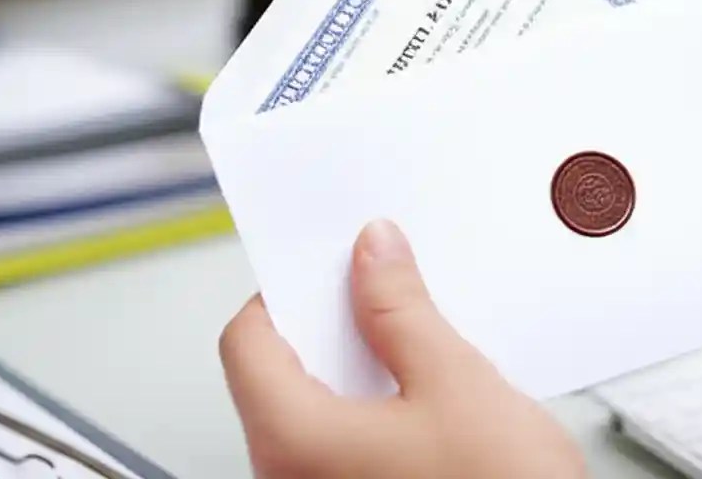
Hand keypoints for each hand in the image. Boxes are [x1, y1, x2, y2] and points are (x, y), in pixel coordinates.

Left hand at [219, 219, 584, 478]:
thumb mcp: (455, 381)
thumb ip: (400, 309)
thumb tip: (373, 256)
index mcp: (292, 442)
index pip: (246, 342)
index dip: (287, 292)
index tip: (335, 268)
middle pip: (277, 376)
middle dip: (333, 327)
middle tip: (383, 291)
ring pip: (313, 412)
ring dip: (359, 369)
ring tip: (416, 342)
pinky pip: (340, 444)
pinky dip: (372, 410)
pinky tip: (425, 396)